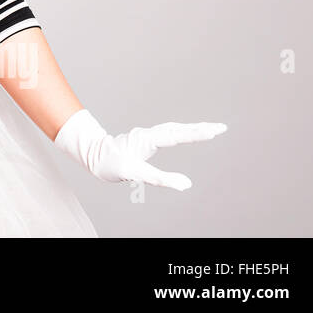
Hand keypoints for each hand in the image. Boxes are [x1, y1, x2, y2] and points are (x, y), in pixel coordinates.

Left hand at [53, 108, 226, 190]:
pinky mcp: (145, 140)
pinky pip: (167, 133)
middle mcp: (148, 134)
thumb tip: (186, 184)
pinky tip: (185, 133)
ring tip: (210, 129)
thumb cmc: (111, 164)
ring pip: (173, 129)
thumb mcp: (134, 173)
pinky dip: (180, 132)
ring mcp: (147, 136)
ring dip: (192, 129)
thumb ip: (160, 178)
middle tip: (221, 128)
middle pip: (178, 129)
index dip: (196, 133)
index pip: (176, 135)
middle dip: (200, 128)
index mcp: (147, 139)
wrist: (92, 156)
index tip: (214, 131)